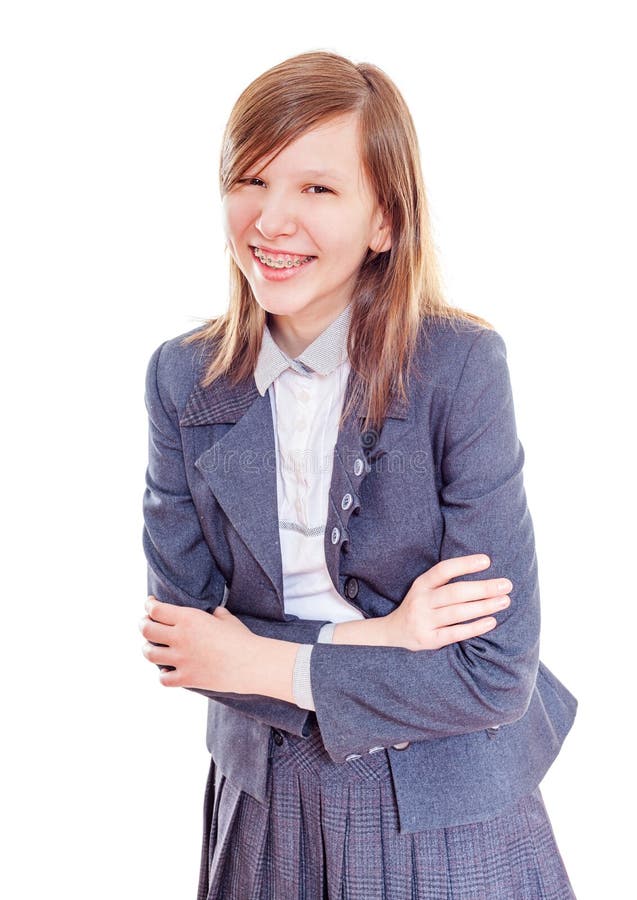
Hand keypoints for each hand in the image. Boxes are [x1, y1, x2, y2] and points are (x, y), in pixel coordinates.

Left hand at [139, 596, 260, 692]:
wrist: (251, 663)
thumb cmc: (241, 638)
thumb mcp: (225, 618)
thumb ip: (214, 614)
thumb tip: (213, 612)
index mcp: (189, 618)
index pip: (156, 610)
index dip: (149, 605)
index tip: (150, 604)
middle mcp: (180, 637)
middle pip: (147, 629)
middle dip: (143, 624)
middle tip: (145, 623)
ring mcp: (181, 659)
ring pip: (149, 654)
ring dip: (147, 649)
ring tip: (150, 648)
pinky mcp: (187, 678)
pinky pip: (163, 678)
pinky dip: (163, 674)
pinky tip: (167, 670)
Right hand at [381, 554, 511, 650]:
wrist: (393, 632)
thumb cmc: (419, 606)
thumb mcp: (425, 588)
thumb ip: (446, 581)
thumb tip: (482, 567)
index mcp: (421, 584)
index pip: (443, 570)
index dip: (464, 564)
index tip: (487, 561)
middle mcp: (421, 601)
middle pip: (455, 592)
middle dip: (483, 588)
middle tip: (506, 585)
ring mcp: (423, 621)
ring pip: (457, 612)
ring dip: (483, 606)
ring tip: (503, 601)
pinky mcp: (428, 639)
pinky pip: (455, 633)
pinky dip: (474, 628)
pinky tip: (491, 622)